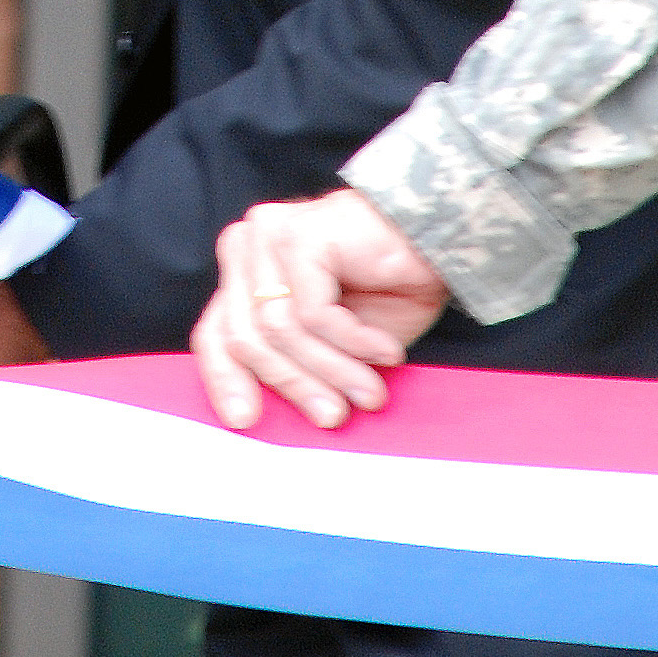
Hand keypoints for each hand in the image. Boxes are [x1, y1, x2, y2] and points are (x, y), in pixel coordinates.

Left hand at [189, 191, 450, 430]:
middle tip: (334, 415)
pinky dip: (353, 342)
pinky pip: (313, 313)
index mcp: (244, 271)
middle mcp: (247, 246)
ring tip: (370, 391)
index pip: (214, 334)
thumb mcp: (329, 342)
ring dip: (331, 369)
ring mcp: (269, 235)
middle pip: (246, 337)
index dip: (225, 380)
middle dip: (294, 384)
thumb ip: (292, 362)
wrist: (443, 241)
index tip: (246, 421)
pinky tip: (385, 350)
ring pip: (280, 329)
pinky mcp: (300, 235)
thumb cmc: (387, 290)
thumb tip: (258, 417)